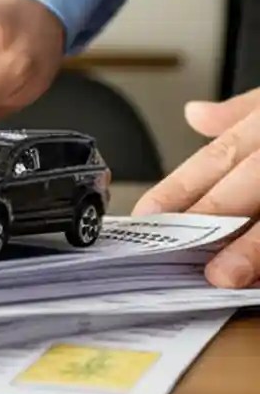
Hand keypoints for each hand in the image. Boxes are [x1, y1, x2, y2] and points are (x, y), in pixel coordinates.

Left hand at [133, 87, 259, 287]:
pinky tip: (259, 281)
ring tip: (224, 276)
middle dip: (211, 216)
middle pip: (247, 181)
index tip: (145, 217)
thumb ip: (240, 114)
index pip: (216, 157)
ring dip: (252, 246)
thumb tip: (194, 113)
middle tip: (175, 248)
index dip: (179, 188)